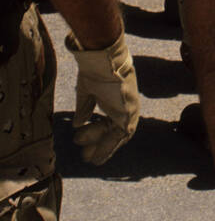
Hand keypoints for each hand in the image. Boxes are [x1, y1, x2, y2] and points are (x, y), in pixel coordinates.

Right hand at [65, 30, 139, 164]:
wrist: (102, 61)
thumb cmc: (95, 71)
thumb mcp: (88, 91)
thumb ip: (85, 107)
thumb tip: (78, 123)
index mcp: (117, 99)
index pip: (111, 122)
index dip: (98, 135)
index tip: (82, 143)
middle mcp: (126, 106)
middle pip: (115, 131)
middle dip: (100, 144)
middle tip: (84, 156)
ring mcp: (129, 110)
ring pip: (118, 136)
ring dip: (103, 148)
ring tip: (87, 158)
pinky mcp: (129, 114)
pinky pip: (120, 136)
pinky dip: (109, 147)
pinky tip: (96, 156)